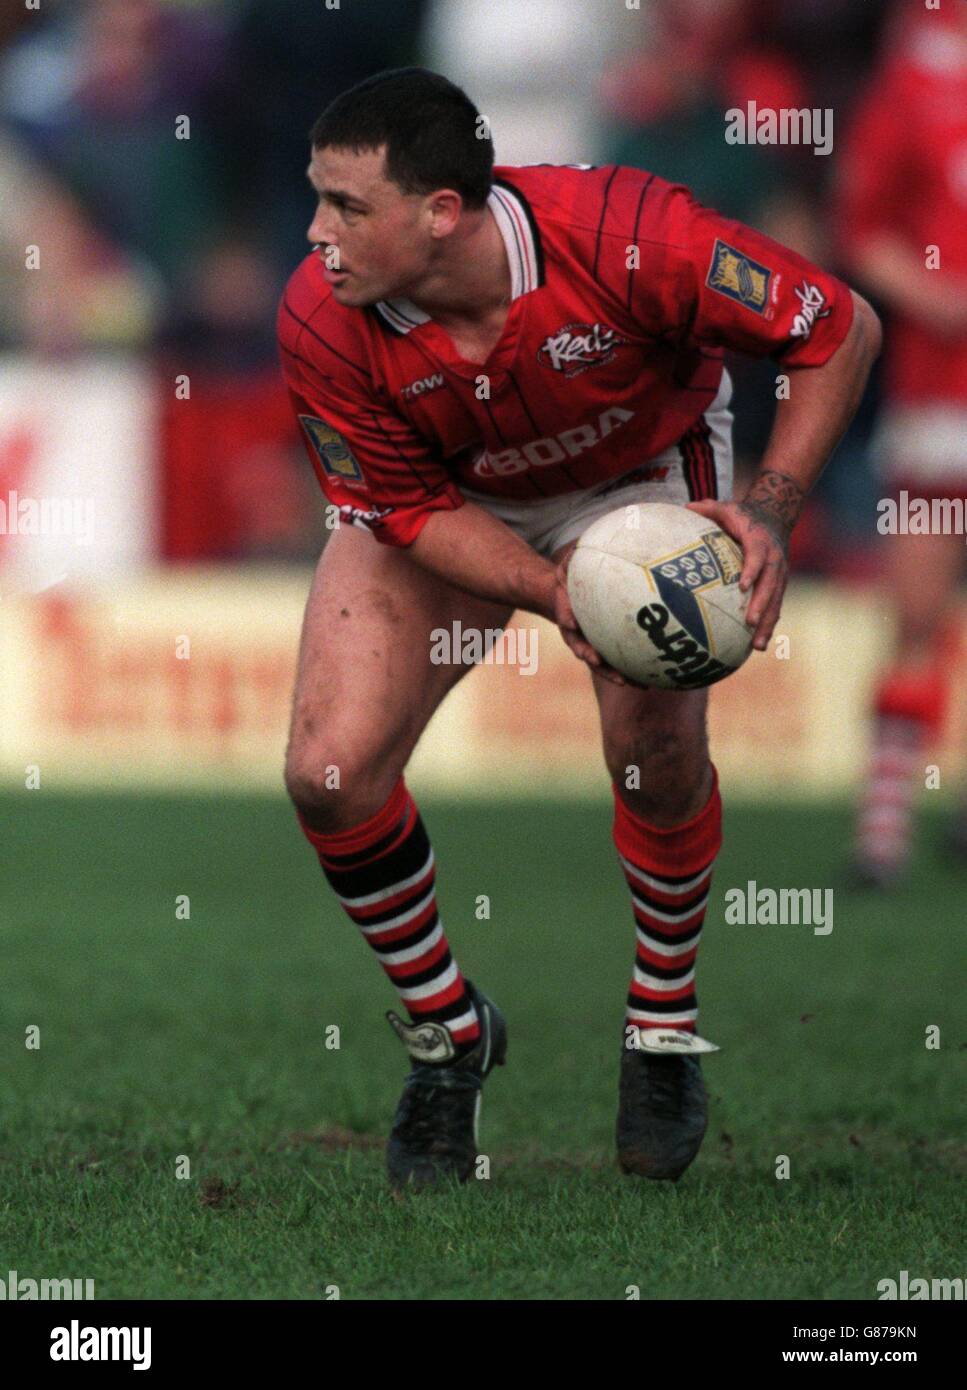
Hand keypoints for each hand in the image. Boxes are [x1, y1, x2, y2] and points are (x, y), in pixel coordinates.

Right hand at [552, 542, 626, 684]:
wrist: (564, 596)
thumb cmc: (571, 575)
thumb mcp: (570, 561)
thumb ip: (576, 553)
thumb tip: (586, 538)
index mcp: (566, 611)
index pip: (564, 613)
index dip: (566, 616)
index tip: (571, 621)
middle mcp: (576, 633)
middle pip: (581, 647)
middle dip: (591, 657)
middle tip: (598, 661)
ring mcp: (590, 644)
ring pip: (601, 663)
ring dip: (614, 674)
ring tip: (634, 683)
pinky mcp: (604, 650)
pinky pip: (618, 662)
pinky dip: (632, 671)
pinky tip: (653, 680)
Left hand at [686, 495, 790, 651]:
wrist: (776, 516)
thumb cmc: (744, 515)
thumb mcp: (728, 508)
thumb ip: (708, 508)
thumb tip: (685, 507)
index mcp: (760, 541)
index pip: (757, 557)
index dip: (752, 570)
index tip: (743, 586)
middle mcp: (774, 559)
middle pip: (770, 584)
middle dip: (762, 604)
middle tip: (750, 622)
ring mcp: (779, 574)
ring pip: (776, 601)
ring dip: (768, 623)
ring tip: (758, 646)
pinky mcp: (779, 584)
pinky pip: (776, 606)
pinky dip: (769, 625)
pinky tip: (758, 645)